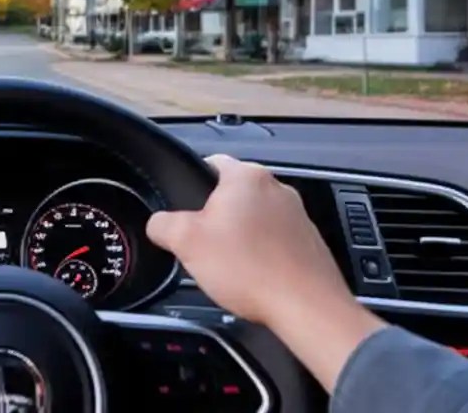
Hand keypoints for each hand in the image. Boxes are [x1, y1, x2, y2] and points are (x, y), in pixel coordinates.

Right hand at [147, 154, 384, 391]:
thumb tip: (158, 223)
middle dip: (216, 220)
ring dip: (241, 239)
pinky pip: (275, 242)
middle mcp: (276, 188)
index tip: (184, 210)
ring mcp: (297, 215)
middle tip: (204, 247)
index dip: (190, 186)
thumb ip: (162, 224)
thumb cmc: (251, 269)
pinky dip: (263, 256)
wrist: (305, 306)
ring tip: (231, 268)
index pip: (210, 163)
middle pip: (232, 196)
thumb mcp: (186, 243)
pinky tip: (255, 278)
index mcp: (246, 176)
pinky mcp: (309, 241)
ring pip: (255, 220)